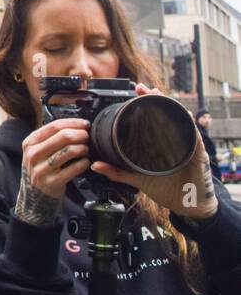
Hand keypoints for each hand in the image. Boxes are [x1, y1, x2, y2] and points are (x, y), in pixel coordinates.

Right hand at [15, 117, 90, 225]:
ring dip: (83, 148)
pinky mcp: (52, 182)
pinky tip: (85, 162)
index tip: (85, 124)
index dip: (73, 123)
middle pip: (63, 136)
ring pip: (69, 151)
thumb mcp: (38, 151)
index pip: (54, 126)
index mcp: (29, 143)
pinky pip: (74, 168)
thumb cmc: (41, 168)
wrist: (35, 196)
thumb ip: (51, 138)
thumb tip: (77, 125)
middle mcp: (33, 155)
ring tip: (86, 149)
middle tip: (88, 137)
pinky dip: (84, 163)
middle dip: (80, 135)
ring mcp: (41, 169)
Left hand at [92, 83, 217, 220]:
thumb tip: (96, 165)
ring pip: (181, 121)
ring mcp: (187, 146)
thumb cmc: (167, 189)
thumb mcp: (137, 178)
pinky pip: (194, 139)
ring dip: (171, 107)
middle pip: (168, 114)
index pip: (155, 117)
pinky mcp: (198, 156)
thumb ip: (116, 171)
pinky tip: (184, 117)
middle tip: (143, 89)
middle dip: (157, 98)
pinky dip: (189, 128)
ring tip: (158, 96)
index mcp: (162, 143)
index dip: (146, 102)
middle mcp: (176, 140)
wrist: (188, 206)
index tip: (135, 90)